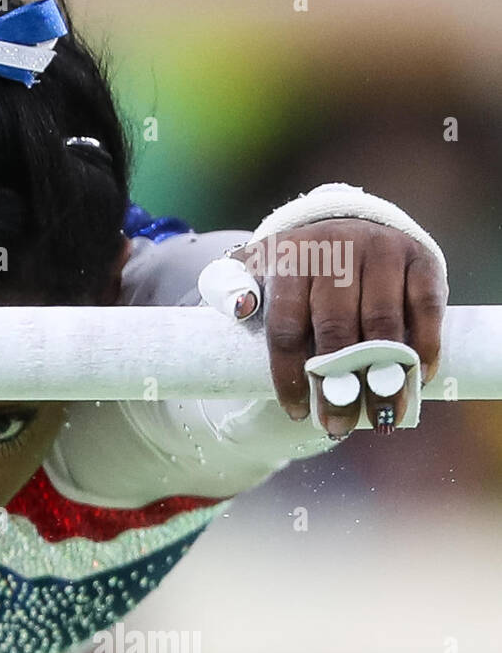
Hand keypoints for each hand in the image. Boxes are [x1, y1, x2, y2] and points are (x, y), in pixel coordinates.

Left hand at [228, 219, 446, 435]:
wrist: (343, 226)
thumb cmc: (293, 267)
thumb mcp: (249, 270)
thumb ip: (227, 289)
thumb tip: (241, 309)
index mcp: (289, 259)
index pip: (285, 327)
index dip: (291, 375)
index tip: (296, 413)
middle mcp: (337, 249)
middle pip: (335, 330)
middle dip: (338, 385)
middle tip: (338, 426)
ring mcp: (381, 251)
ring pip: (382, 323)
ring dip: (384, 375)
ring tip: (382, 416)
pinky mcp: (421, 257)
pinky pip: (426, 306)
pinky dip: (424, 344)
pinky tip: (417, 377)